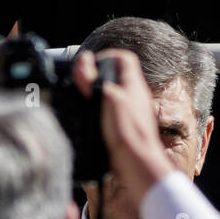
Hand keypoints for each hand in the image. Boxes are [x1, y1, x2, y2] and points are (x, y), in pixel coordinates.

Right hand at [72, 50, 173, 202]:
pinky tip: (90, 117)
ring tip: (83, 98)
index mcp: (134, 84)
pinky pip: (110, 112)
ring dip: (97, 94)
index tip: (90, 65)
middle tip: (82, 82)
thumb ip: (94, 80)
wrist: (137, 162)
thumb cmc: (128, 131)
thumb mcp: (107, 98)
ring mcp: (130, 111)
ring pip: (112, 94)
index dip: (107, 56)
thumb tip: (84, 60)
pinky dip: (99, 110)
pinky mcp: (124, 127)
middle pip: (116, 76)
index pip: (124, 58)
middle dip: (98, 76)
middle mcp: (134, 96)